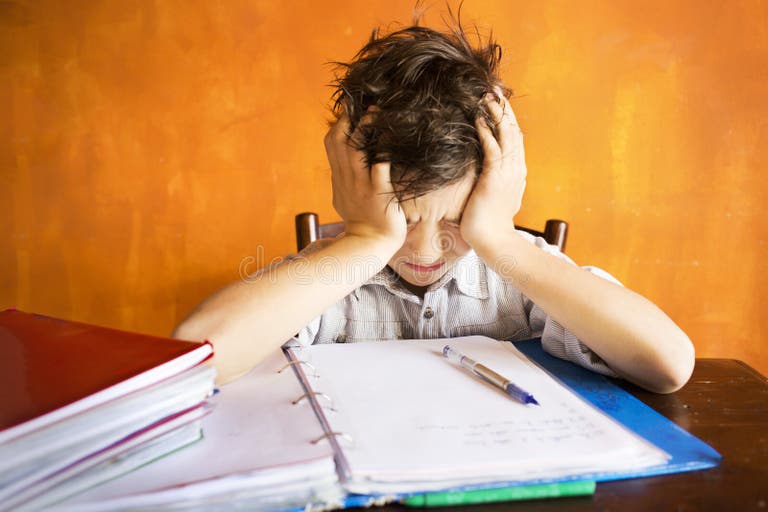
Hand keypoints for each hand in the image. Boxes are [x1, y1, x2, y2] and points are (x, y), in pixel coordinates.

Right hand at [324, 111, 406, 249]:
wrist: (369, 243)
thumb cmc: (361, 221)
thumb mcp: (343, 197)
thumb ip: (342, 179)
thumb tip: (342, 163)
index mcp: (339, 177)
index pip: (331, 143)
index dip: (339, 124)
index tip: (350, 111)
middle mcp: (347, 178)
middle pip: (339, 142)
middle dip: (349, 120)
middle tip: (364, 105)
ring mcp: (361, 185)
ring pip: (356, 151)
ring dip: (365, 129)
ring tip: (377, 113)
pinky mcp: (378, 193)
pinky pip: (380, 168)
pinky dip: (384, 153)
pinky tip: (390, 138)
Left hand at [460, 92, 526, 248]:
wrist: (492, 240)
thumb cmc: (489, 223)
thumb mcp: (497, 197)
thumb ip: (496, 182)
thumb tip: (489, 176)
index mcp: (517, 172)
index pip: (515, 139)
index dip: (508, 119)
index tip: (499, 103)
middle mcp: (516, 168)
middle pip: (513, 131)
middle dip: (504, 109)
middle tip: (495, 90)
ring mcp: (508, 172)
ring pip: (505, 135)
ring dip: (496, 114)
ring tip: (487, 96)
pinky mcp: (495, 176)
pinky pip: (492, 147)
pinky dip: (486, 130)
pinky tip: (478, 117)